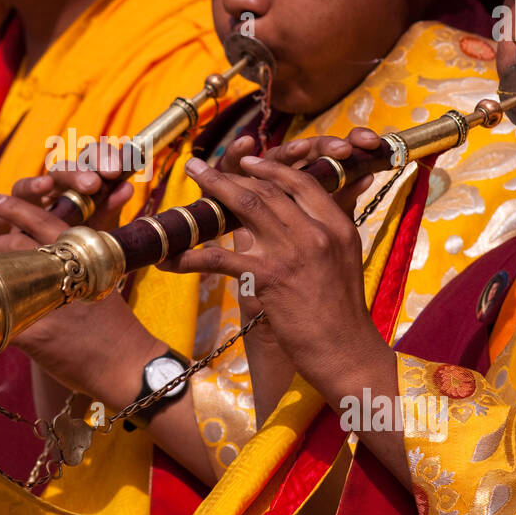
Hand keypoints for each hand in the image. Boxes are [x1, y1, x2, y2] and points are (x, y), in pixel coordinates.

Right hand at [0, 155, 133, 244]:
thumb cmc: (83, 243)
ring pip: (25, 188)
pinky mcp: (2, 224)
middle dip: (76, 174)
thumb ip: (108, 208)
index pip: (91, 159)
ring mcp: (25, 204)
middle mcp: (51, 188)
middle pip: (60, 171)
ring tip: (44, 186)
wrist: (60, 272)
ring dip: (33, 185)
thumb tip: (126, 188)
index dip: (102, 159)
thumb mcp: (99, 227)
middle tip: (93, 184)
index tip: (115, 170)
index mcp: (80, 183)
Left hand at [0, 176, 154, 397]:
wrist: (128, 364)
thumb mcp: (101, 282)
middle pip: (16, 245)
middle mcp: (67, 272)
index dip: (14, 208)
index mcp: (84, 255)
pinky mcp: (36, 333)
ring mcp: (50, 301)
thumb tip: (45, 252)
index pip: (43, 220)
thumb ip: (76, 265)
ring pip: (3, 276)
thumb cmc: (114, 326)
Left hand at [163, 130, 390, 393]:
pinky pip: (220, 258)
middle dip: (232, 172)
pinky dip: (191, 257)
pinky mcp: (268, 276)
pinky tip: (169, 260)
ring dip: (213, 188)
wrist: (346, 352)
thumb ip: (326, 236)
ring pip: (246, 205)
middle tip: (205, 164)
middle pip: (268, 189)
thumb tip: (302, 220)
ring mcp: (292, 251)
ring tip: (192, 177)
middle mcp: (316, 231)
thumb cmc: (343, 314)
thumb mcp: (346, 261)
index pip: (302, 183)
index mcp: (337, 225)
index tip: (250, 162)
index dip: (272, 169)